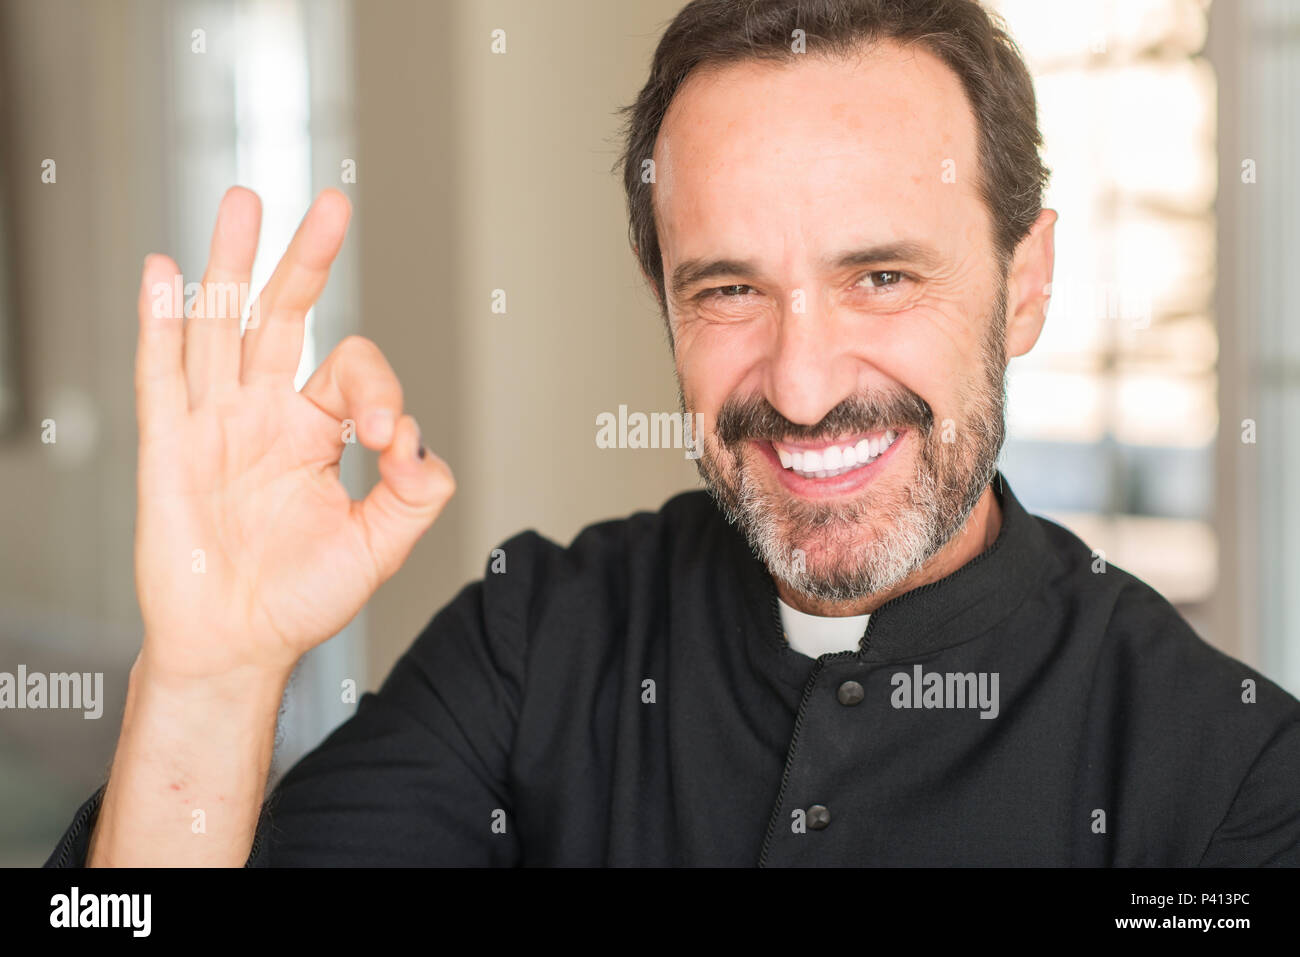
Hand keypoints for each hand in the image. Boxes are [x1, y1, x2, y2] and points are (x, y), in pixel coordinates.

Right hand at [132, 187, 453, 681]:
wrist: (238, 646)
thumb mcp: (380, 545)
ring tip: (246, 201)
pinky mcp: (170, 448)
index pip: (353, 372)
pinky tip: (165, 273)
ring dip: (232, 265)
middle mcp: (264, 414)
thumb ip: (417, 492)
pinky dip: (161, 325)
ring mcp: (213, 424)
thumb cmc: (301, 598)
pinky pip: (162, 377)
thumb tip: (419, 442)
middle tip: (333, 204)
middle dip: (308, 261)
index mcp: (315, 430)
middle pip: (284, 317)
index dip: (382, 393)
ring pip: (221, 327)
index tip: (391, 444)